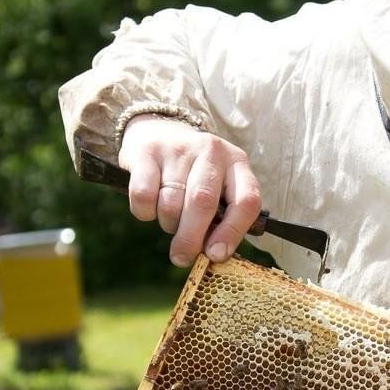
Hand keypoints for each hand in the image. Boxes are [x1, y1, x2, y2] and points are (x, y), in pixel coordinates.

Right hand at [118, 116, 262, 266]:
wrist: (160, 131)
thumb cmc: (194, 174)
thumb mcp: (218, 188)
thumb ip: (222, 218)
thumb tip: (213, 256)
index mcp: (237, 163)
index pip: (246, 200)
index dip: (232, 232)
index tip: (215, 255)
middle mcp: (211, 150)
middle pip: (202, 202)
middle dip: (191, 238)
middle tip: (181, 258)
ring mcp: (179, 148)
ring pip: (171, 203)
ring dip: (168, 224)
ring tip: (170, 221)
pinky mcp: (147, 152)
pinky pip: (143, 196)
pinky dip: (145, 212)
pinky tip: (151, 208)